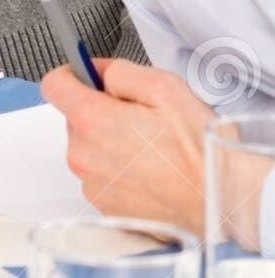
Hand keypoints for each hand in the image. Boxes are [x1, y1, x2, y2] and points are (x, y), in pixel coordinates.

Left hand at [41, 60, 212, 233]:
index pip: (54, 84)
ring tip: (153, 149)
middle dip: (102, 111)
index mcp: (92, 121)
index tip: (88, 74)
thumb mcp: (165, 88)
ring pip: (90, 148)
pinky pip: (102, 176)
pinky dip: (120, 170)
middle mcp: (83, 155)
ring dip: (112, 142)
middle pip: (76, 118)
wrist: (223, 203)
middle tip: (142, 118)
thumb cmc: (200, 150)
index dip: (73, 73)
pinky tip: (152, 172)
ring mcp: (92, 184)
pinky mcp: (105, 207)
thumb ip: (119, 72)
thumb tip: (97, 70)